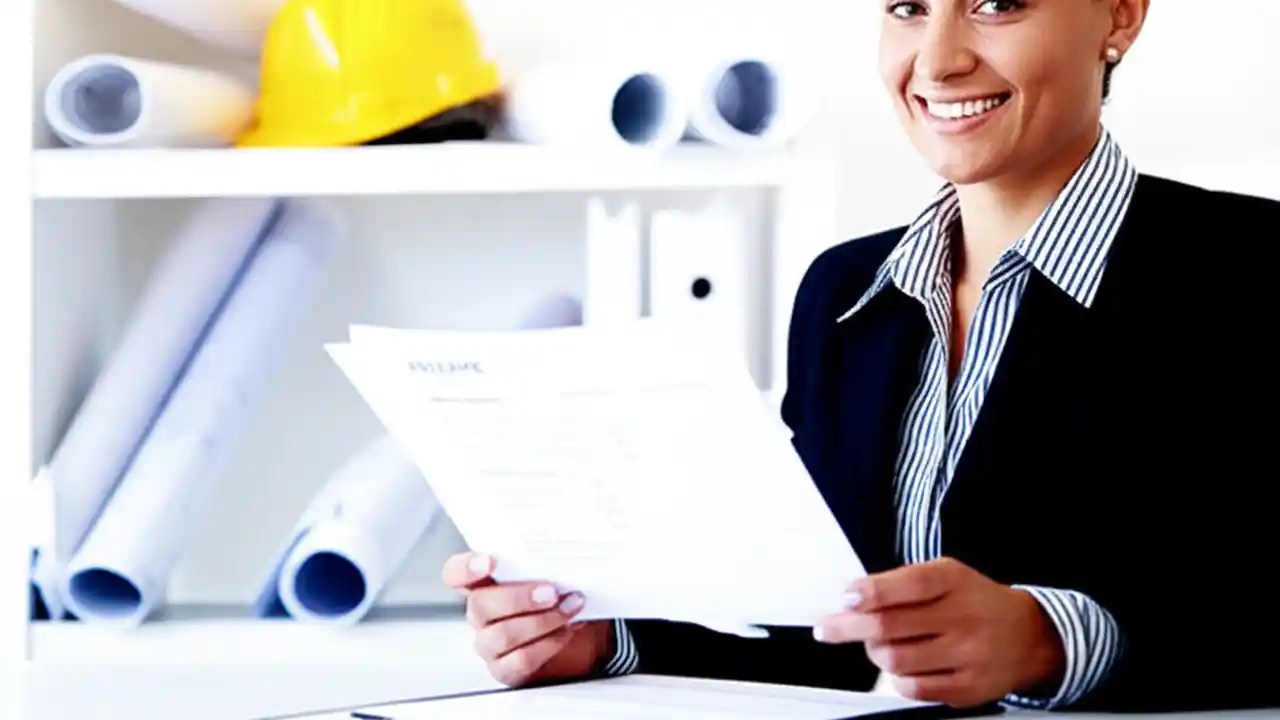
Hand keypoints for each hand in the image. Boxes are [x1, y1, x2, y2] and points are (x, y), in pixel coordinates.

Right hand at [443, 551, 612, 686]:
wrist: (578, 636)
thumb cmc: (558, 599)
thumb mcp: (549, 573)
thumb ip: (542, 562)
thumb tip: (558, 552)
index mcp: (483, 583)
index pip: (456, 573)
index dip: (465, 568)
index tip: (488, 562)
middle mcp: (481, 614)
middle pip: (480, 604)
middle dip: (520, 597)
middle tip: (551, 592)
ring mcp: (490, 644)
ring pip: (502, 635)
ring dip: (542, 621)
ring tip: (568, 608)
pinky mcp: (506, 670)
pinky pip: (521, 660)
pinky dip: (549, 643)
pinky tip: (565, 630)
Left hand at [813, 557, 1064, 706]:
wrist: (1028, 637)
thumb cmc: (973, 602)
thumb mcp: (946, 576)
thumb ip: (903, 584)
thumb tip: (851, 599)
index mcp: (954, 581)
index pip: (909, 585)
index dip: (871, 591)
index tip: (845, 598)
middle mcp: (964, 617)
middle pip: (891, 625)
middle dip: (849, 626)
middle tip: (829, 628)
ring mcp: (968, 655)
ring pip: (896, 659)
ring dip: (875, 652)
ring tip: (879, 644)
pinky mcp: (968, 687)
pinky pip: (913, 688)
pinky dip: (897, 678)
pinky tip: (904, 666)